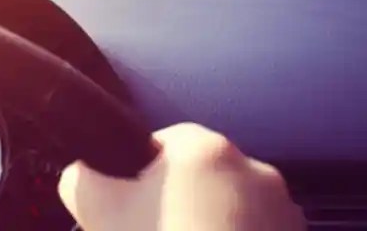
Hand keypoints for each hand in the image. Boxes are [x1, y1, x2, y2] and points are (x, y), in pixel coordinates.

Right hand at [59, 123, 304, 230]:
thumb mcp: (96, 211)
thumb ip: (81, 178)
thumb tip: (84, 175)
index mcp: (205, 149)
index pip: (161, 144)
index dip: (138, 179)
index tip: (131, 214)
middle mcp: (255, 170)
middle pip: (199, 178)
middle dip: (178, 204)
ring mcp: (285, 213)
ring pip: (230, 210)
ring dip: (212, 228)